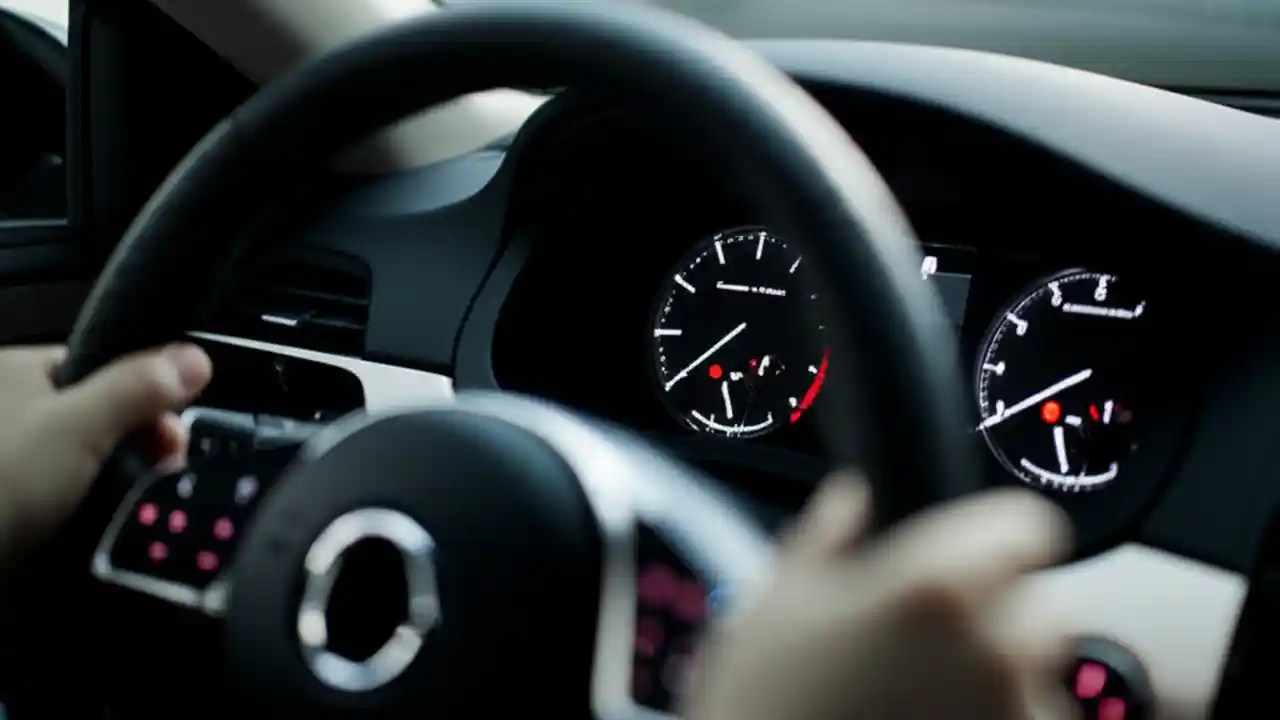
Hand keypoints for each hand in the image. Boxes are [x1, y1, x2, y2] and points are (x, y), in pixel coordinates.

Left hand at [0, 343, 211, 569]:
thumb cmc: (0, 482)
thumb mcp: (80, 426)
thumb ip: (138, 389)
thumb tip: (196, 357)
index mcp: (13, 371)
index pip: (98, 367)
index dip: (145, 397)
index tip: (172, 437)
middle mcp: (4, 407)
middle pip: (91, 412)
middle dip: (133, 442)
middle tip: (159, 473)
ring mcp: (5, 456)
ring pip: (75, 457)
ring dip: (108, 479)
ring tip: (128, 504)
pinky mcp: (6, 501)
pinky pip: (55, 494)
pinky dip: (78, 507)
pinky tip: (89, 523)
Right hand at [685, 473, 1075, 719]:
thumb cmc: (766, 700)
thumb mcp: (777, 600)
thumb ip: (826, 533)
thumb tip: (849, 499)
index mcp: (934, 585)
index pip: (1028, 525)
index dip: (997, 533)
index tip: (973, 548)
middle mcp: (990, 647)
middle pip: (1040, 605)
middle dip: (1003, 611)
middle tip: (938, 630)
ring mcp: (1009, 710)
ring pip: (1037, 673)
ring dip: (1002, 672)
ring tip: (926, 688)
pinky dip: (997, 716)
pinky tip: (935, 719)